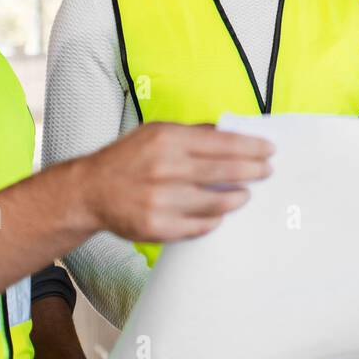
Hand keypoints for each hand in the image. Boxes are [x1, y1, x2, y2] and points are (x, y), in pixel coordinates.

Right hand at [78, 122, 273, 242]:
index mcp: (167, 140)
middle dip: (253, 171)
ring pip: (217, 201)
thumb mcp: (155, 132)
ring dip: (238, 197)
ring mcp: (161, 199)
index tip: (269, 150)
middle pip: (225, 171)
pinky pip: (200, 226)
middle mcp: (165, 168)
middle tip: (267, 172)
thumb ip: (192, 133)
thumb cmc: (128, 158)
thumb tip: (230, 132)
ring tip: (246, 194)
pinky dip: (215, 219)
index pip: (222, 142)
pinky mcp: (157, 226)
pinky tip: (221, 213)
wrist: (89, 190)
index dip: (251, 147)